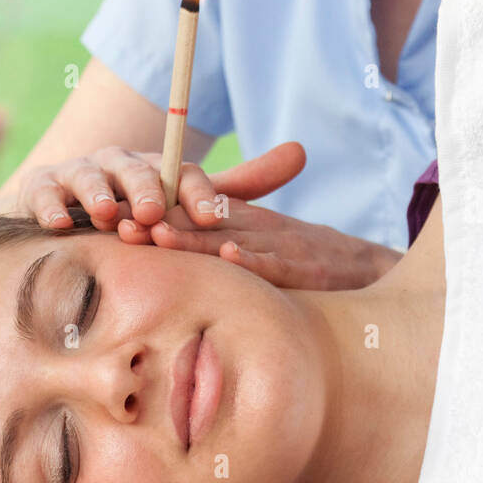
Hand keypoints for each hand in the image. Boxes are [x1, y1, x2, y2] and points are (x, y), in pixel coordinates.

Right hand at [18, 140, 307, 230]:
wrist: (67, 217)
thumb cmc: (140, 213)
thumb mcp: (189, 201)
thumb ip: (240, 185)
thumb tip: (302, 151)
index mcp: (157, 167)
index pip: (183, 174)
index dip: (198, 193)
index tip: (212, 215)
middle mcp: (118, 165)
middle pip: (136, 170)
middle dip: (146, 189)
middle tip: (155, 212)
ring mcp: (78, 175)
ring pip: (89, 177)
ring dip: (98, 195)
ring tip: (108, 215)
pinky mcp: (42, 190)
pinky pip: (44, 194)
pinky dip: (50, 206)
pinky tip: (59, 224)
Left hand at [118, 196, 403, 290]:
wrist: (368, 269)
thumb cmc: (306, 263)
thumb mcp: (257, 256)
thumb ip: (217, 257)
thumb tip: (168, 268)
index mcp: (239, 224)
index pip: (190, 215)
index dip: (153, 213)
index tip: (115, 216)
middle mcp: (254, 230)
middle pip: (201, 222)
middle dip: (160, 220)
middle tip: (121, 221)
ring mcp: (280, 246)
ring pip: (232, 238)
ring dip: (195, 235)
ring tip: (160, 231)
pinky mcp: (309, 266)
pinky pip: (278, 262)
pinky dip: (255, 258)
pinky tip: (231, 255)